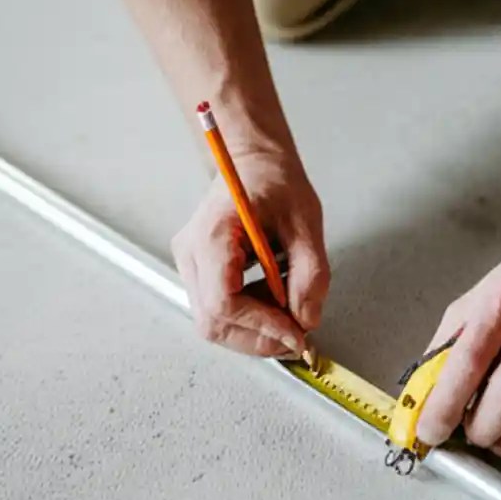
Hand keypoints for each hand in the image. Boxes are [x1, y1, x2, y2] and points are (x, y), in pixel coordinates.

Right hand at [171, 154, 329, 357]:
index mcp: (213, 235)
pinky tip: (273, 300)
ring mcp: (190, 264)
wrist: (252, 161)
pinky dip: (249, 317)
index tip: (296, 333)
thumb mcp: (305, 222)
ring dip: (255, 329)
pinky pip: (218, 310)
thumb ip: (310, 273)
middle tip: (296, 335)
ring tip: (287, 309)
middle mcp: (191, 253)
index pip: (224, 302)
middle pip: (213, 322)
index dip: (261, 326)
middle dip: (257, 337)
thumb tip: (307, 319)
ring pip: (214, 322)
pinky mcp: (200, 272)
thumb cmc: (274, 181)